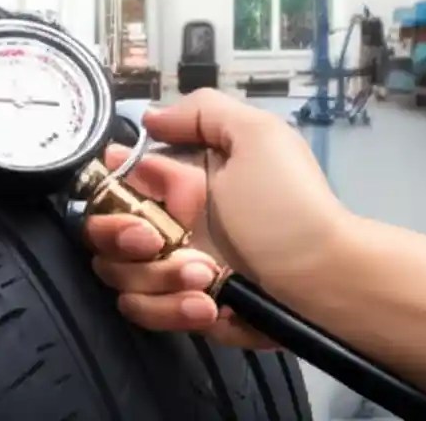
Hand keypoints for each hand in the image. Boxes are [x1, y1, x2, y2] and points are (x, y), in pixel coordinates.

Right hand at [84, 89, 351, 347]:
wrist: (322, 277)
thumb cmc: (289, 206)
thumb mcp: (258, 137)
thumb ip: (203, 112)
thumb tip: (150, 116)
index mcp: (186, 179)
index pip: (115, 183)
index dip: (112, 193)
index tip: (137, 202)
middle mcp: (174, 222)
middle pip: (103, 234)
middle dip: (123, 239)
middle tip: (158, 243)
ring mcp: (176, 268)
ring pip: (121, 278)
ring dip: (158, 278)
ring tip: (206, 277)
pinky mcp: (185, 308)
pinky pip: (148, 313)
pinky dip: (173, 310)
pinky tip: (210, 304)